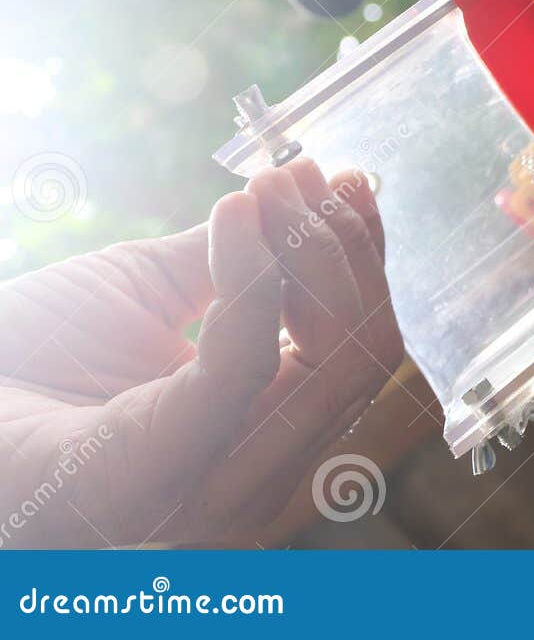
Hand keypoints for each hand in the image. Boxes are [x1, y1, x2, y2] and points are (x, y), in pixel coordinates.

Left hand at [0, 160, 402, 546]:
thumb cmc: (27, 359)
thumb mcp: (152, 290)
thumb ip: (236, 262)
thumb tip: (309, 190)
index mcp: (264, 441)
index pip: (363, 352)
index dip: (366, 261)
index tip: (346, 182)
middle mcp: (262, 479)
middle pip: (369, 356)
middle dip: (344, 249)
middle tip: (297, 179)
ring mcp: (221, 486)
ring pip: (335, 360)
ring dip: (308, 251)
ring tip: (263, 193)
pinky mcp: (167, 467)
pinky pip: (248, 365)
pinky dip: (255, 278)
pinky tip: (236, 219)